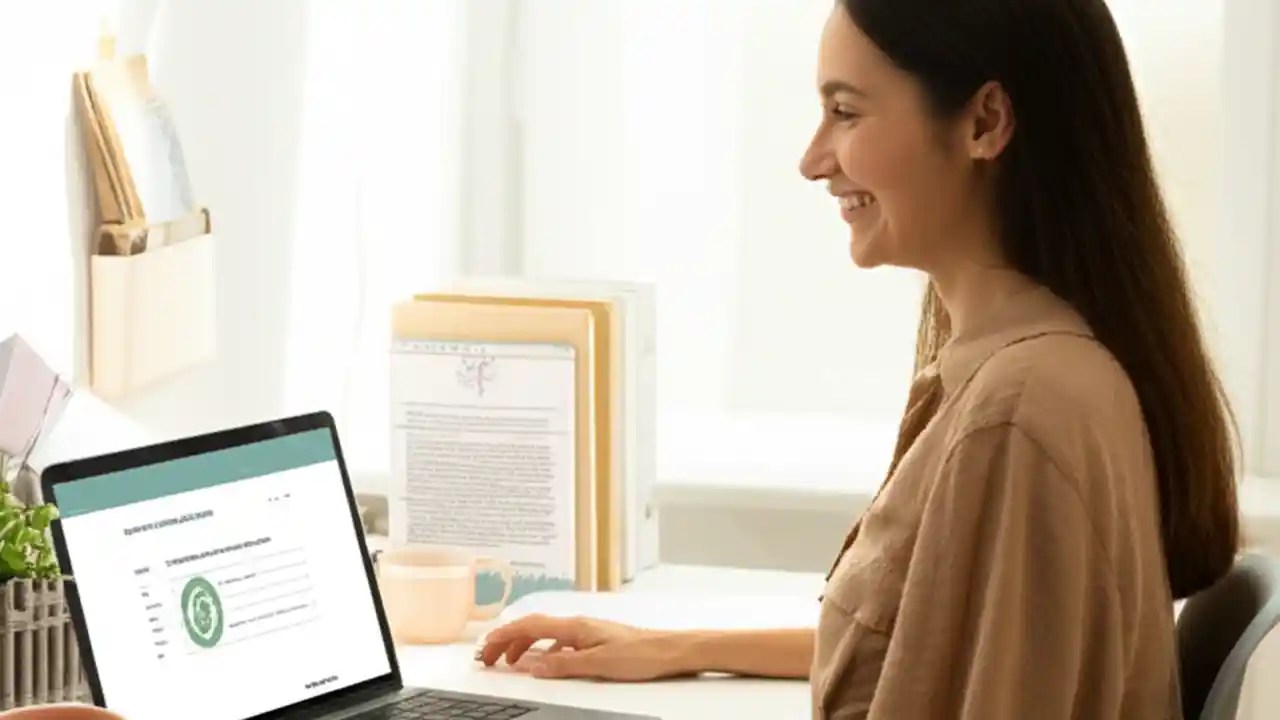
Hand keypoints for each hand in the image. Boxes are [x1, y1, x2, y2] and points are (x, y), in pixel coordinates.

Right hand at [475, 614, 690, 681]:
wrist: (669, 651)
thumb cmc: (640, 654)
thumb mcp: (598, 664)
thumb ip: (563, 665)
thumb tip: (533, 666)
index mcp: (575, 627)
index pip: (530, 626)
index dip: (504, 635)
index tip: (486, 646)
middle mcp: (578, 625)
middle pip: (533, 627)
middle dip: (508, 640)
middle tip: (490, 657)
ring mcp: (586, 632)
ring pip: (545, 635)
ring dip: (523, 645)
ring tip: (511, 662)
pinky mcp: (594, 641)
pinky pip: (558, 643)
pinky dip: (543, 651)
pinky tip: (544, 663)